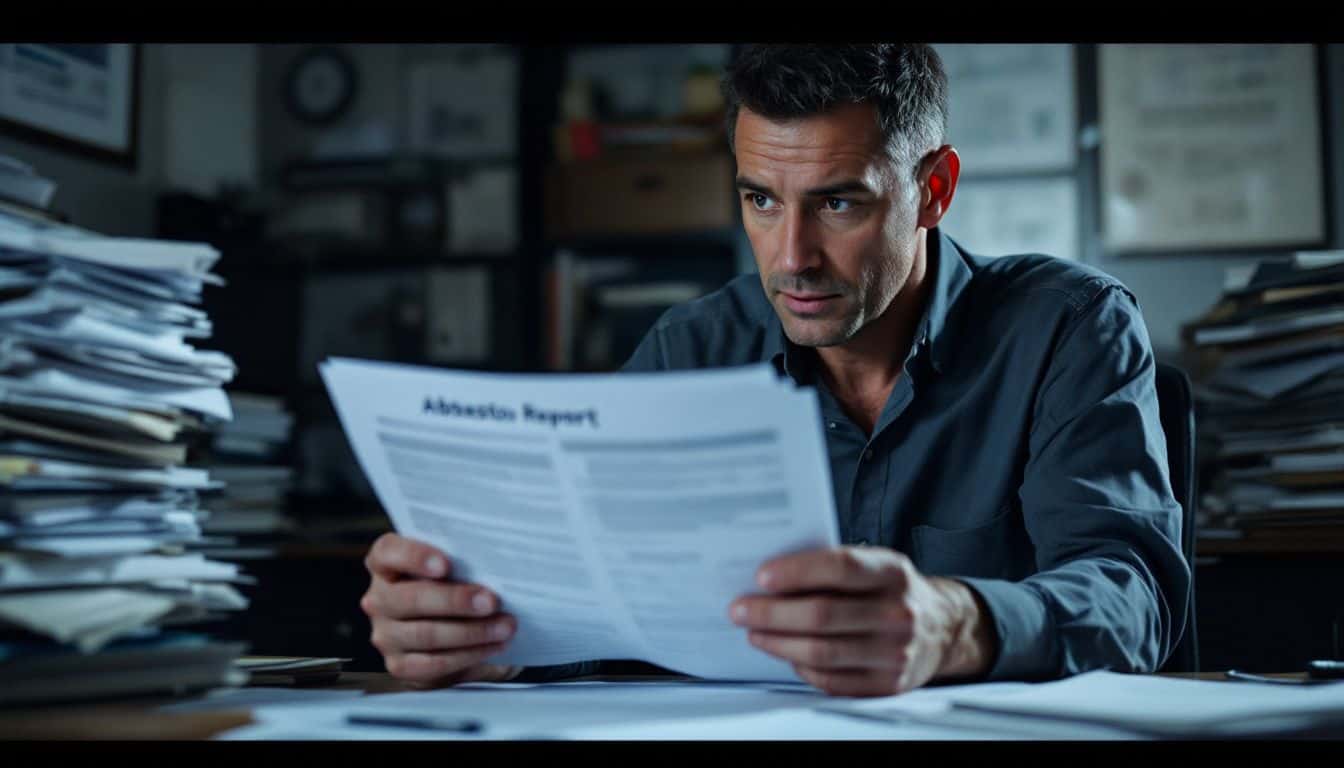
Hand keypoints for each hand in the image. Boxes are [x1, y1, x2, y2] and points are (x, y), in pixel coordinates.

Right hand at [361, 532, 521, 686]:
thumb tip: (496, 566)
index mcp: (386, 564)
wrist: (452, 637)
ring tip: (505, 626)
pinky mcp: (400, 665)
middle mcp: (379, 599)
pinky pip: (433, 663)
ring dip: (472, 631)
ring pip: (426, 634)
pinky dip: (469, 655)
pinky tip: (493, 645)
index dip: (414, 556)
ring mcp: (386, 635)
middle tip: (492, 601)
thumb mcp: (454, 569)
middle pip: (411, 598)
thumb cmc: (455, 588)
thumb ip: (462, 562)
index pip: (387, 552)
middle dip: (456, 600)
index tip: (445, 564)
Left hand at [728, 546, 995, 696]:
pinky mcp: (887, 684)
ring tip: (754, 632)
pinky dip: (801, 667)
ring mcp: (895, 652)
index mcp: (893, 572)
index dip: (797, 572)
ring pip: (821, 651)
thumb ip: (833, 567)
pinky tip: (785, 653)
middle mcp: (898, 612)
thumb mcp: (876, 565)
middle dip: (771, 613)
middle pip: (822, 615)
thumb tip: (771, 577)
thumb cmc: (891, 591)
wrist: (942, 628)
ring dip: (777, 642)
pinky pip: (831, 680)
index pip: (840, 568)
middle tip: (741, 609)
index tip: (761, 576)